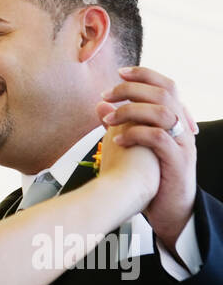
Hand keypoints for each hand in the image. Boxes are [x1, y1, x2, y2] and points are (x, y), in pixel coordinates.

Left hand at [97, 65, 197, 250]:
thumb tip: (101, 104)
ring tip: (108, 120)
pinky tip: (118, 140)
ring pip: (162, 113)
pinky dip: (135, 134)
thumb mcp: (138, 145)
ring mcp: (182, 146)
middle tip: (107, 95)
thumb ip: (122, 122)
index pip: (167, 86)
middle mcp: (183, 129)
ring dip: (131, 111)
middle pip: (163, 94)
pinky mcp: (176, 163)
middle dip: (132, 89)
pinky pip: (158, 138)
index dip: (145, 75)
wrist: (171, 211)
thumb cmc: (153, 178)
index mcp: (177, 121)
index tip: (120, 72)